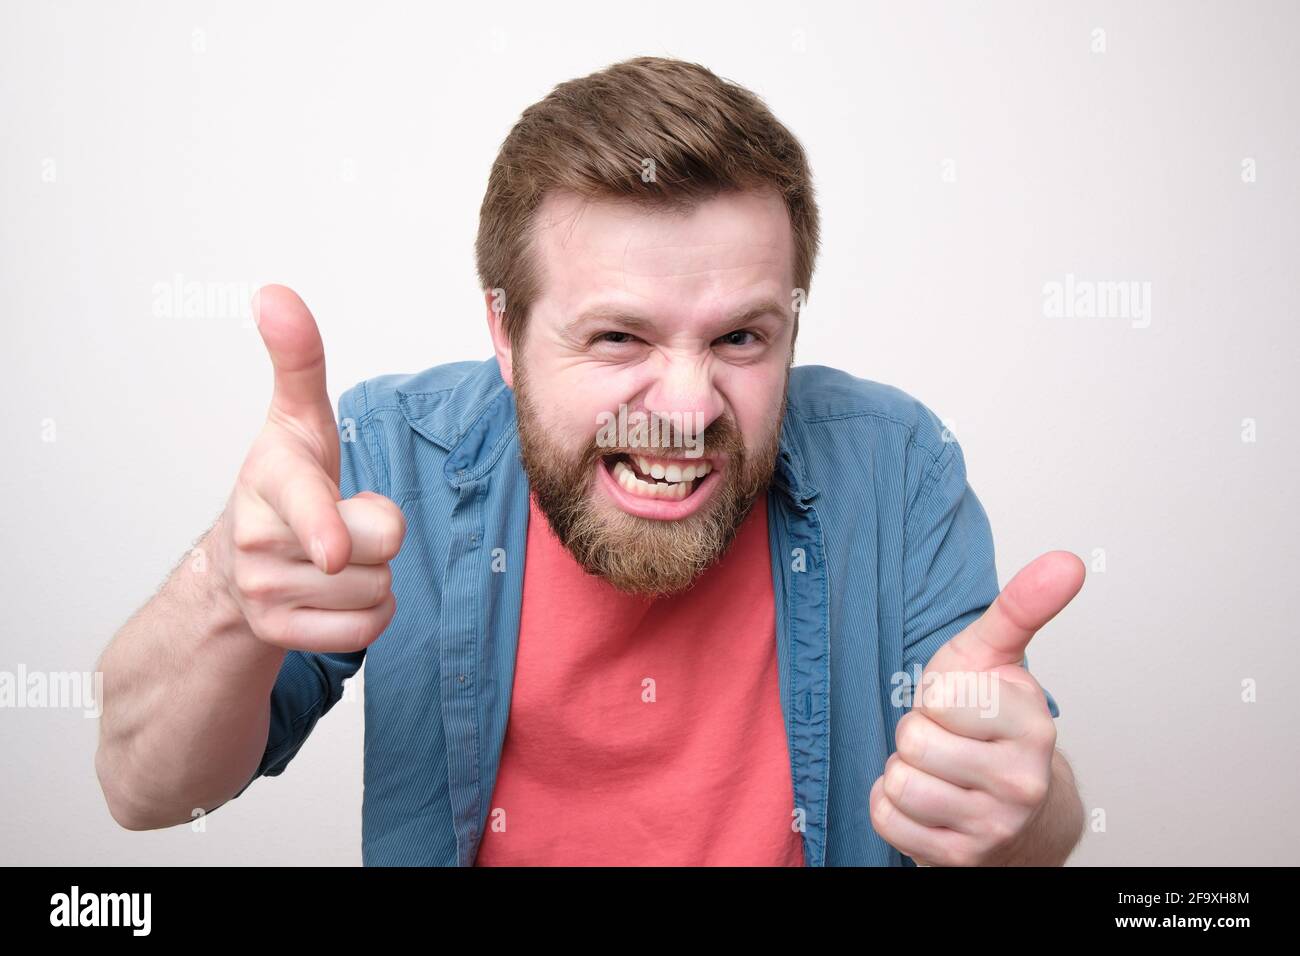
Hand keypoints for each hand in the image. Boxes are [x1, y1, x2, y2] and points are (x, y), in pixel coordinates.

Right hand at [215, 285, 405, 651]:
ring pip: (377, 590)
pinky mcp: (277, 635)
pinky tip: (337, 593)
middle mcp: (257, 538)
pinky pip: (367, 630)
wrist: (240, 562)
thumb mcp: (296, 418)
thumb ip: (297, 358)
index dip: (326, 526)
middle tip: (346, 521)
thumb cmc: (285, 484)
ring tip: (336, 556)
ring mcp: (263, 591)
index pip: (305, 501)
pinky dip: (368, 614)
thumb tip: (274, 293)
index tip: (333, 550)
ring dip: (374, 575)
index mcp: (269, 478)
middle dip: (380, 534)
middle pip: (381, 546)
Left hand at [869, 551, 1084, 865]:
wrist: (1016, 809)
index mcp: (1032, 724)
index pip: (940, 698)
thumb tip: (1068, 560)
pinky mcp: (962, 860)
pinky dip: (894, 808)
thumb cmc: (990, 721)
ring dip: (905, 772)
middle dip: (918, 734)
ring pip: (899, 782)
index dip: (936, 697)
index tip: (961, 706)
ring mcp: (994, 825)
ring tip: (938, 770)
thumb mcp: (997, 656)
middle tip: (948, 740)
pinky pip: (888, 819)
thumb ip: (1022, 606)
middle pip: (914, 740)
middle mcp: (1023, 780)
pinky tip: (928, 802)